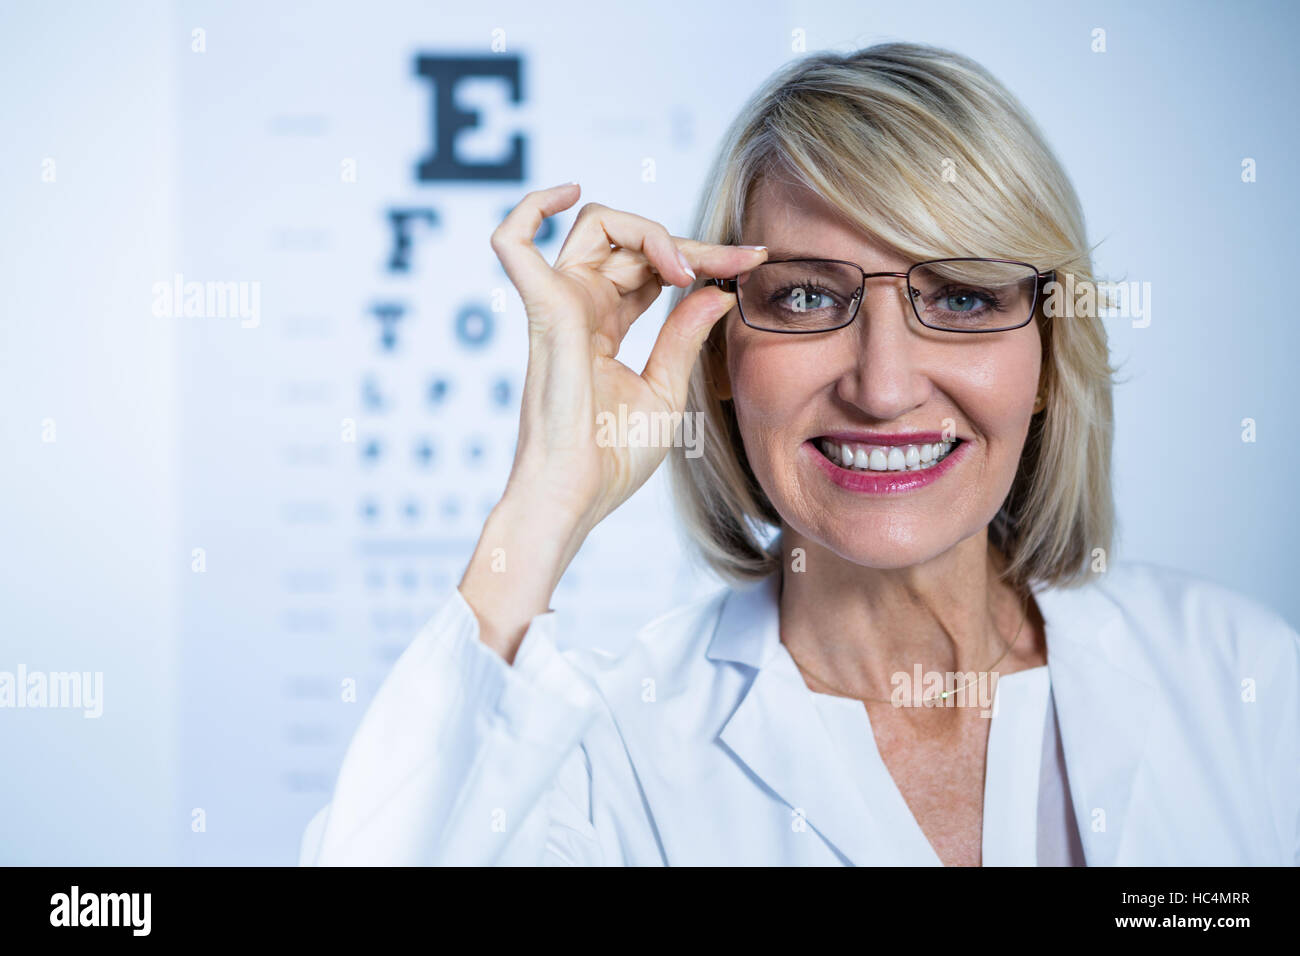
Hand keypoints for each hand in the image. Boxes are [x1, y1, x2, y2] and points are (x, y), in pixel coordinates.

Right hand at [460, 182, 766, 659]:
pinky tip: (567, 193)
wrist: (578, 496)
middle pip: (629, 239)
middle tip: (738, 259)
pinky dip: (530, 207)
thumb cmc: (611, 459)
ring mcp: (557, 306)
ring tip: (687, 265)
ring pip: (595, 225)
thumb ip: (685, 336)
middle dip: (689, 242)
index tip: (754, 260)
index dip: (703, 257)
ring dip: (650, 230)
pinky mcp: (544, 311)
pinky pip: (512, 242)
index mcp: (601, 326)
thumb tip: (718, 290)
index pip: (650, 267)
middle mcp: (577, 308)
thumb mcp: (666, 391)